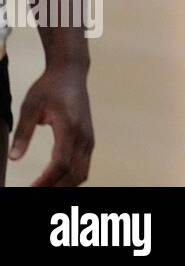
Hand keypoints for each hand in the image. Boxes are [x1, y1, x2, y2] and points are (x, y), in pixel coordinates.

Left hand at [10, 64, 92, 185]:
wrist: (71, 72)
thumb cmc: (49, 87)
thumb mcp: (30, 106)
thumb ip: (23, 133)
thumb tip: (14, 158)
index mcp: (70, 127)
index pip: (60, 163)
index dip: (45, 180)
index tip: (29, 189)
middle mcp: (84, 136)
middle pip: (73, 174)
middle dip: (54, 188)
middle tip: (32, 193)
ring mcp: (89, 138)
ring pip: (82, 173)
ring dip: (64, 186)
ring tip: (42, 189)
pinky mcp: (89, 139)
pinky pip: (84, 166)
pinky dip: (71, 178)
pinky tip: (54, 181)